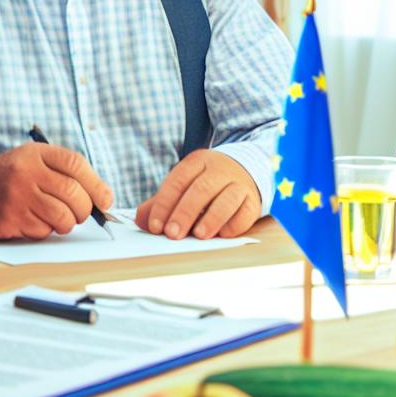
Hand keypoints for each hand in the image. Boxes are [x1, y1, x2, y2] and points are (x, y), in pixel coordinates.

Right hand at [0, 143, 113, 240]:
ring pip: (62, 217)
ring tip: (59, 219)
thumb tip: (105, 198)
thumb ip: (68, 174)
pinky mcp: (8, 218)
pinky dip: (45, 231)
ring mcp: (15, 196)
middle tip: (81, 214)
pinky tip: (33, 221)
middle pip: (73, 193)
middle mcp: (24, 172)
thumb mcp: (37, 163)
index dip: (97, 185)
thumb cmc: (15, 180)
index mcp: (35, 154)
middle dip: (85, 210)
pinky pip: (42, 231)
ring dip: (67, 223)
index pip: (75, 164)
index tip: (106, 201)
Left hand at [136, 149, 260, 239]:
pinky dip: (233, 225)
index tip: (155, 226)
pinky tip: (221, 234)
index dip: (164, 204)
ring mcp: (239, 184)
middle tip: (172, 234)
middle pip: (201, 189)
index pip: (178, 180)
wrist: (244, 171)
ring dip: (212, 218)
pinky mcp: (253, 201)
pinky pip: (245, 213)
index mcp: (197, 162)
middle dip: (185, 213)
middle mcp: (219, 170)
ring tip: (199, 234)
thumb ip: (160, 203)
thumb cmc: (206, 184)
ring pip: (227, 199)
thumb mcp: (182, 186)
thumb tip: (142, 221)